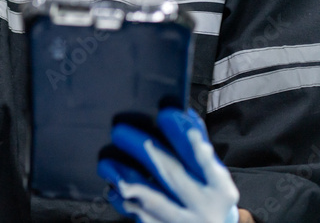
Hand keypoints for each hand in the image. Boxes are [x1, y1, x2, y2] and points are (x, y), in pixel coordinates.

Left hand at [98, 108, 238, 222]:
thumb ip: (199, 147)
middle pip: (172, 174)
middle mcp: (205, 206)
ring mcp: (185, 222)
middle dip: (145, 150)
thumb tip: (187, 115)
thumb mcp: (213, 175)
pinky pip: (142, 217)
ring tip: (106, 163)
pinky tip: (112, 189)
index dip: (186, 137)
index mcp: (220, 188)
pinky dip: (125, 202)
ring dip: (127, 178)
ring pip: (153, 198)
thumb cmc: (209, 194)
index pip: (202, 159)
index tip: (166, 114)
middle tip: (120, 131)